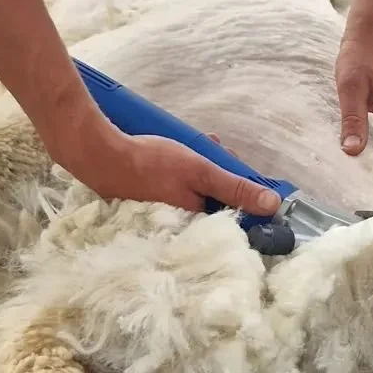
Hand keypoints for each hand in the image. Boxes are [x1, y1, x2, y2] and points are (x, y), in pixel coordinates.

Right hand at [58, 122, 281, 215]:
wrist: (100, 156)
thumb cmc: (150, 164)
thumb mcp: (201, 171)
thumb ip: (236, 188)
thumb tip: (272, 206)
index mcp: (196, 226)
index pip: (233, 218)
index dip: (244, 194)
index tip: (244, 175)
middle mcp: (181, 228)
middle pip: (217, 201)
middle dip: (223, 174)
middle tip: (220, 151)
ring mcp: (165, 215)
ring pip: (200, 190)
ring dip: (207, 167)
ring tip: (206, 144)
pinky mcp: (152, 203)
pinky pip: (181, 187)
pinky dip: (187, 170)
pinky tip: (186, 150)